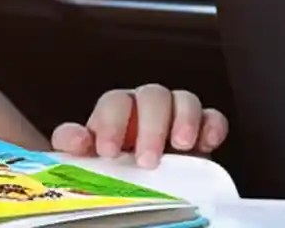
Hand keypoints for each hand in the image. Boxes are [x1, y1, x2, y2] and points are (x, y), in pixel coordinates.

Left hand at [49, 84, 228, 168]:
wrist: (138, 188)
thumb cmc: (107, 170)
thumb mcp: (82, 158)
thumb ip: (71, 144)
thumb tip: (79, 140)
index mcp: (115, 113)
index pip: (114, 102)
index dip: (111, 123)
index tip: (109, 152)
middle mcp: (145, 109)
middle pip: (152, 95)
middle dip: (152, 126)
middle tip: (148, 160)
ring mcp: (176, 118)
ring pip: (184, 99)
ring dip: (185, 119)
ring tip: (182, 146)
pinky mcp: (201, 133)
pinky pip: (213, 117)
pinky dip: (213, 125)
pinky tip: (208, 143)